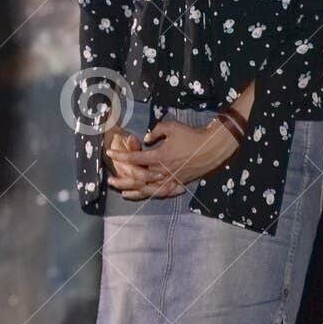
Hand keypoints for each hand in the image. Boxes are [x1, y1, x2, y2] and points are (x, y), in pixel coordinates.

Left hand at [105, 118, 237, 199]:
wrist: (213, 146)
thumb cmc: (191, 135)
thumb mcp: (171, 127)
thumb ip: (154, 132)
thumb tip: (144, 140)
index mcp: (160, 156)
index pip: (135, 158)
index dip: (121, 156)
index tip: (109, 153)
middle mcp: (164, 170)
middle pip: (139, 178)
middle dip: (123, 179)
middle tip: (110, 180)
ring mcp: (172, 178)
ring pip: (150, 189)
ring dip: (135, 191)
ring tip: (122, 193)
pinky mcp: (180, 182)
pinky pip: (164, 192)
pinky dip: (153, 195)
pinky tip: (145, 196)